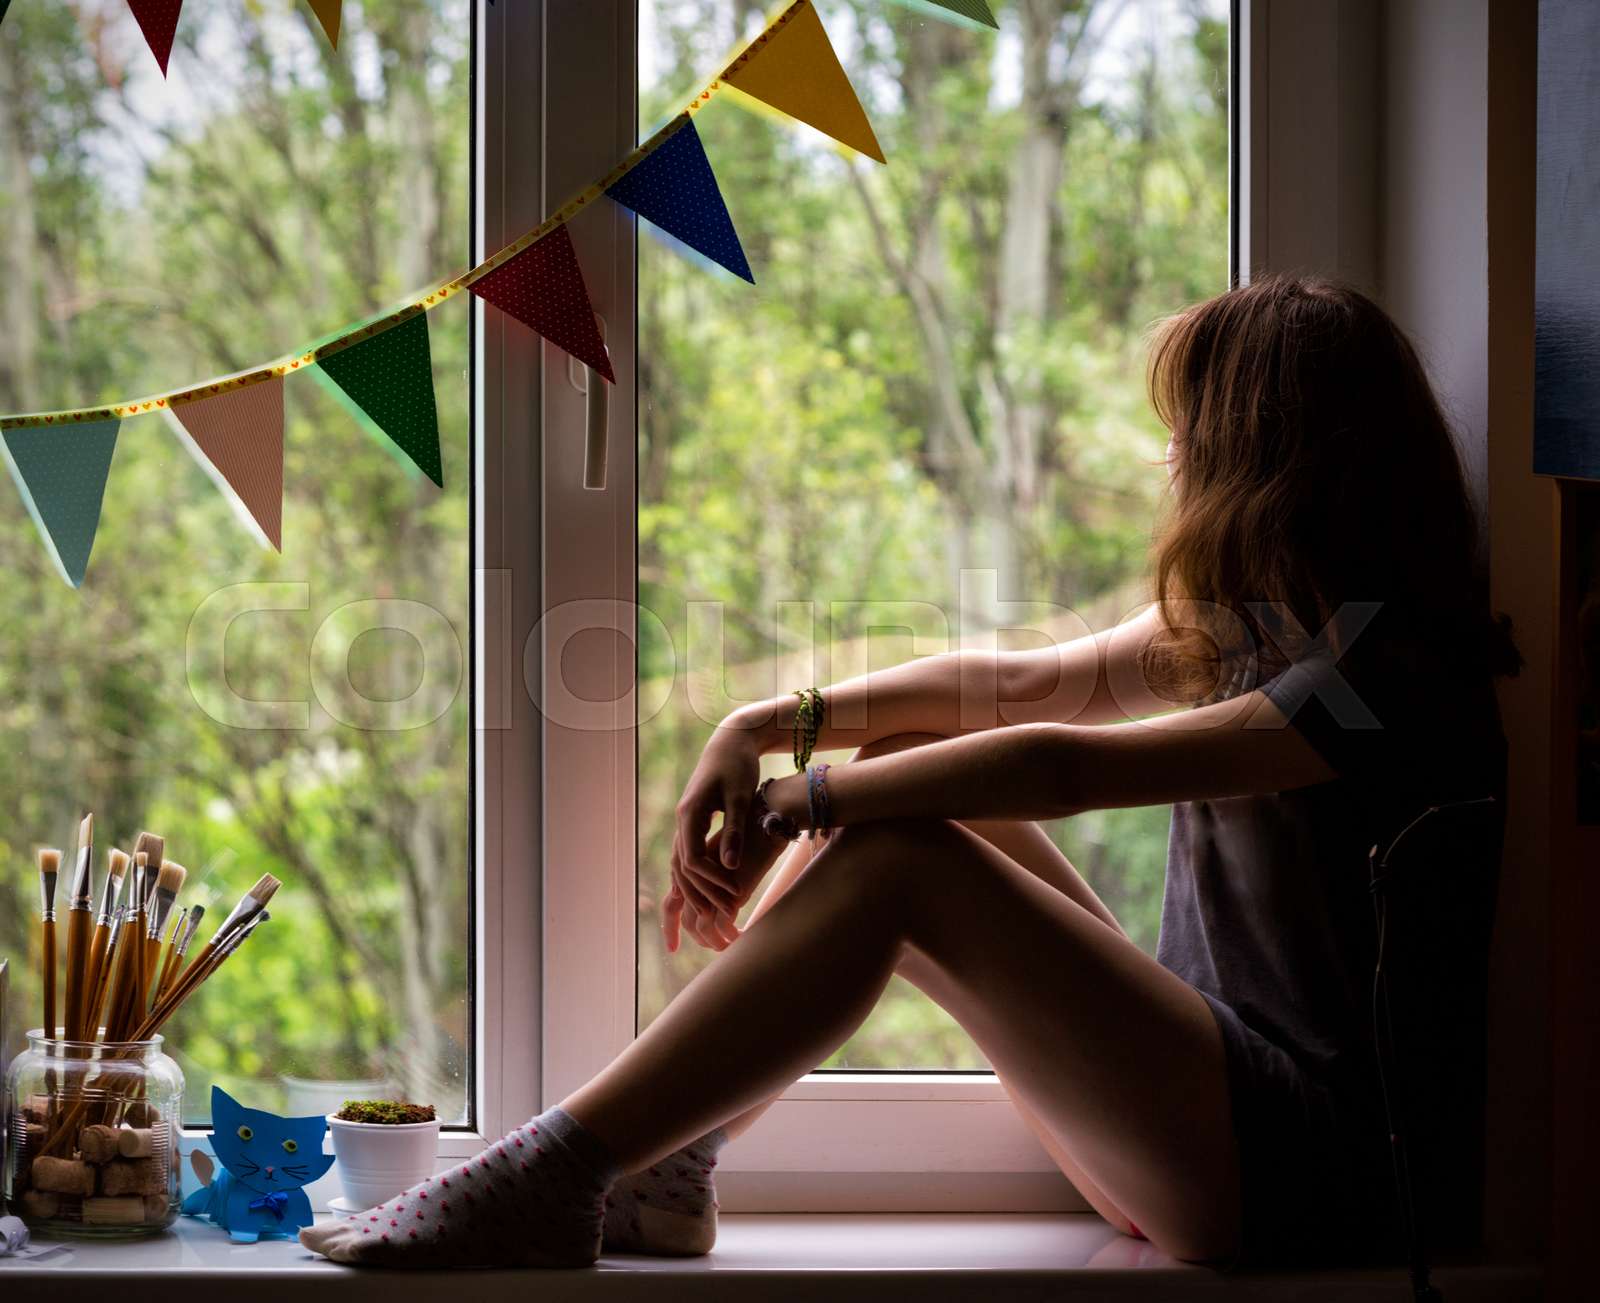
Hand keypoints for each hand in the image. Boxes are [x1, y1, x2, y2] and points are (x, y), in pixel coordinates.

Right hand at [663, 722, 776, 952]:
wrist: (731, 741)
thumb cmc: (739, 765)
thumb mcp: (740, 798)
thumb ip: (734, 832)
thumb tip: (730, 867)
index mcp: (690, 813)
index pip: (692, 859)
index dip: (711, 880)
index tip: (735, 893)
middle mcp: (682, 819)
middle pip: (682, 867)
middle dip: (701, 893)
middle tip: (723, 915)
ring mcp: (686, 821)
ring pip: (682, 864)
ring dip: (696, 889)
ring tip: (713, 915)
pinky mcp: (694, 820)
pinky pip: (689, 855)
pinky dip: (697, 876)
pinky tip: (710, 891)